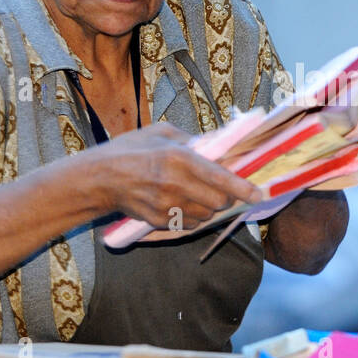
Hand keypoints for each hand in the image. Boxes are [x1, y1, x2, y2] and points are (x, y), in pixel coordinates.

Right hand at [86, 122, 263, 228]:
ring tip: (198, 194)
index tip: (258, 194)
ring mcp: (166, 206)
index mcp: (178, 158)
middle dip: (227, 197)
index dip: (244, 189)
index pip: (221, 178)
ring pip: (206, 216)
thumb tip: (219, 145)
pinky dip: (193, 216)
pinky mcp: (159, 221)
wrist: (98, 178)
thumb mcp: (162, 133)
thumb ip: (194, 140)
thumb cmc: (130, 149)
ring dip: (210, 207)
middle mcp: (175, 184)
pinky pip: (189, 224)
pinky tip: (183, 203)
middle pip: (218, 202)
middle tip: (224, 189)